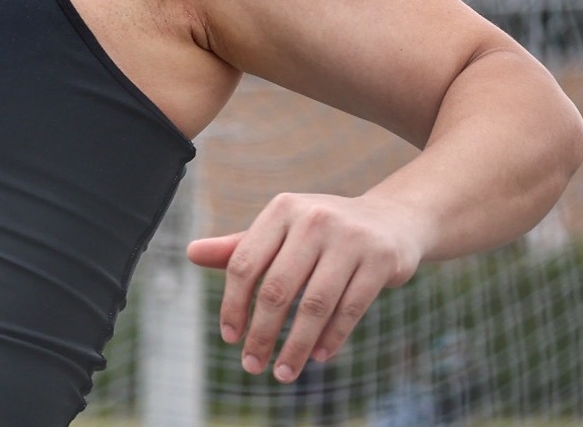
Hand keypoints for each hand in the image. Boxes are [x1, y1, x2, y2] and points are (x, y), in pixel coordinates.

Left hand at [187, 192, 423, 381]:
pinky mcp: (380, 260)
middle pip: (277, 289)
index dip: (233, 305)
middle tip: (252, 366)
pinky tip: (317, 356)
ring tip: (283, 372)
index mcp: (282, 209)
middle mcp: (315, 219)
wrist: (391, 221)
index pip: (245, 263)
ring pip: (314, 305)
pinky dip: (331, 338)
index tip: (230, 338)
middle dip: (261, 334)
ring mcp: (350, 238)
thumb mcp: (282, 230)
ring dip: (295, 346)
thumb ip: (239, 247)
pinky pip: (349, 309)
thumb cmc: (323, 231)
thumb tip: (191, 253)